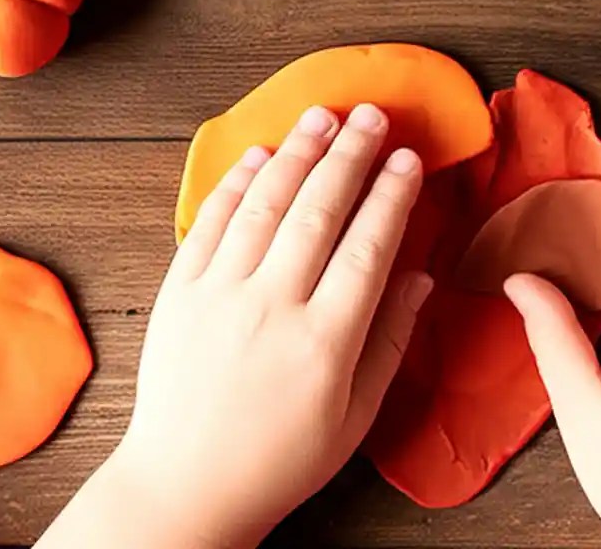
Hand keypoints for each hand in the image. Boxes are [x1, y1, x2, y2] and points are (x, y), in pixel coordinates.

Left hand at [37, 105, 431, 548]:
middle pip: (319, 211)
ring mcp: (218, 296)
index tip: (409, 159)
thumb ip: (390, 341)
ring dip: (297, 153)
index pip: (368, 248)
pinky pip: (208, 223)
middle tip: (373, 116)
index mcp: (324, 343)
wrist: (186, 484)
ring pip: (264, 205)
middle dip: (351, 156)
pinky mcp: (179, 293)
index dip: (392, 196)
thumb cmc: (279, 459)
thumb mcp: (354, 415)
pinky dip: (235, 184)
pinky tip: (260, 155)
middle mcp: (271, 308)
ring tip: (323, 116)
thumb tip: (422, 276)